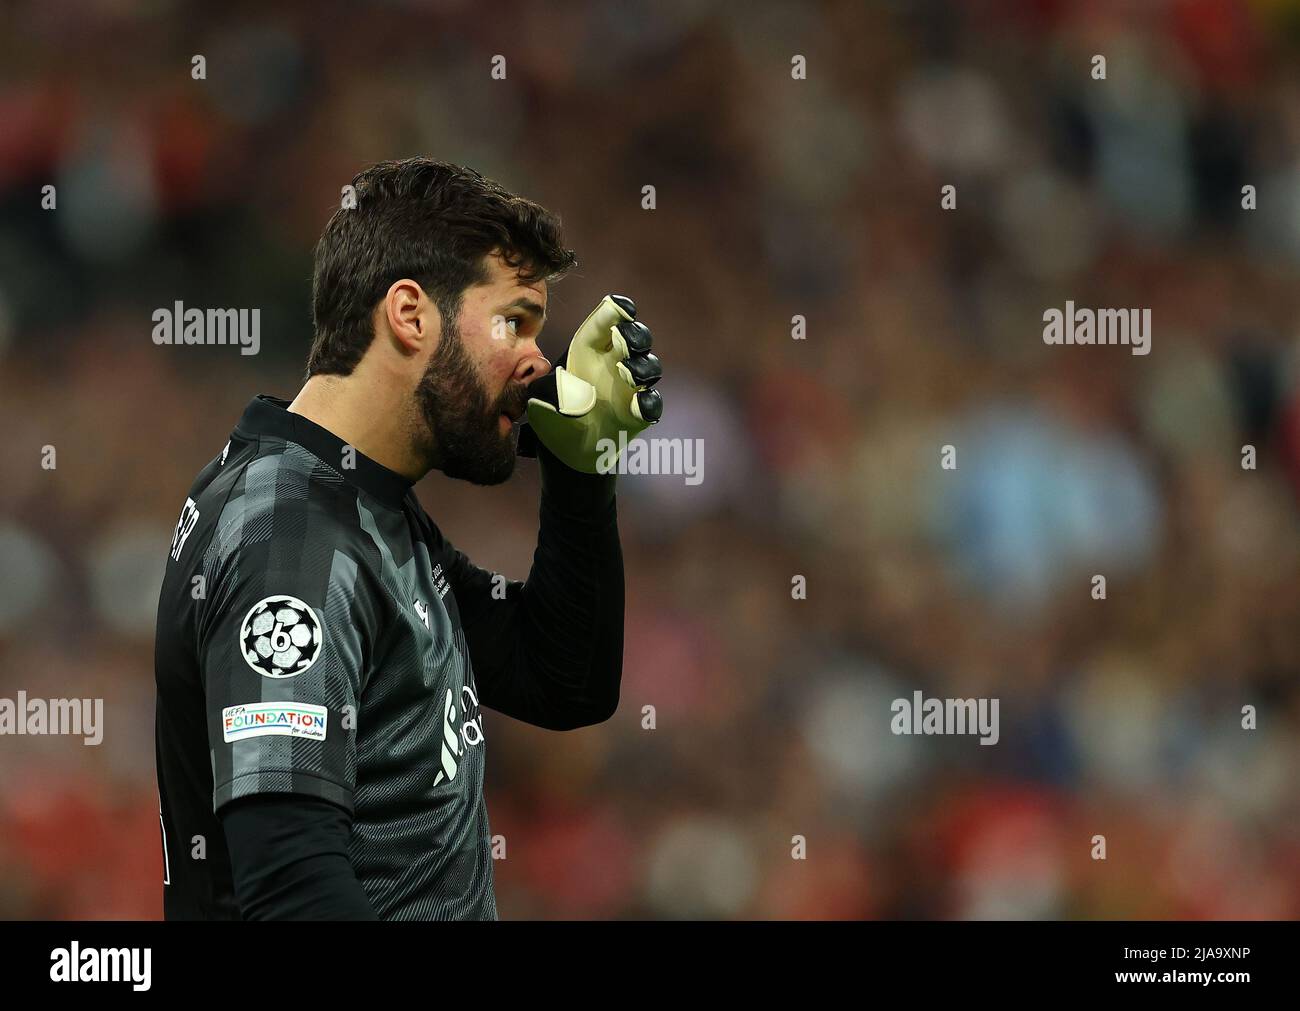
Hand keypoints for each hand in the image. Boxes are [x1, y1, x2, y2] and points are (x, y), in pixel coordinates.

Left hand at [517, 294, 662, 473]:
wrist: (566, 452)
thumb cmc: (553, 416)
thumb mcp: (540, 398)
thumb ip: (552, 389)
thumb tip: (572, 392)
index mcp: (588, 349)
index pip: (603, 323)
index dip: (614, 312)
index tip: (620, 308)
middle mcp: (613, 362)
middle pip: (635, 337)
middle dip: (635, 335)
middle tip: (624, 340)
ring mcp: (629, 387)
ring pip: (649, 366)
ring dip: (641, 367)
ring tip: (626, 373)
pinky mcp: (638, 413)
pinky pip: (652, 403)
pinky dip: (648, 403)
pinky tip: (639, 405)